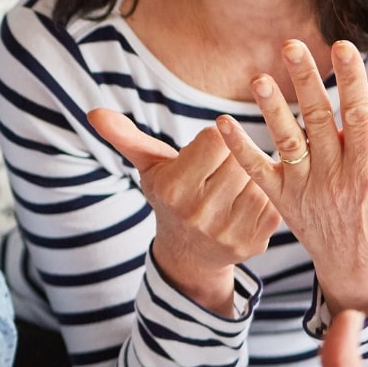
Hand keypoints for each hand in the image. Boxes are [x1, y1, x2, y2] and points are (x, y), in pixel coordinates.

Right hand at [89, 107, 281, 316]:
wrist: (188, 253)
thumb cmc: (170, 196)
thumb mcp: (149, 167)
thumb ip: (126, 137)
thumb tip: (94, 113)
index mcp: (173, 189)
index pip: (215, 138)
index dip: (213, 140)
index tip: (204, 153)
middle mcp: (199, 214)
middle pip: (238, 156)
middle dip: (232, 158)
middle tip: (219, 173)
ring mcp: (228, 231)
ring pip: (258, 177)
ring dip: (250, 176)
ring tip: (231, 188)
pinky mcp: (254, 242)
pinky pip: (272, 199)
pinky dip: (264, 196)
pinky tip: (246, 202)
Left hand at [216, 40, 367, 312]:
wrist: (359, 271)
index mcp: (367, 167)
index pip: (359, 116)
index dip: (353, 81)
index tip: (344, 47)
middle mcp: (333, 175)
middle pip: (317, 121)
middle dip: (305, 82)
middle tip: (290, 45)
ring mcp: (305, 187)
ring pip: (286, 143)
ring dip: (270, 111)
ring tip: (256, 78)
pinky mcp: (282, 199)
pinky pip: (256, 172)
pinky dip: (238, 149)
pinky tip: (220, 122)